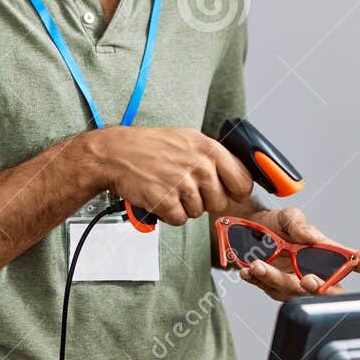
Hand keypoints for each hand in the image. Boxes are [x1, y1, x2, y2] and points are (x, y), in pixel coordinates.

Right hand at [82, 126, 255, 225]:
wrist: (117, 153)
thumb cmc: (151, 147)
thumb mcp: (188, 139)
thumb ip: (214, 158)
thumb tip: (237, 179)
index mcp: (209, 149)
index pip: (243, 182)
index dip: (236, 192)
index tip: (228, 194)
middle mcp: (200, 165)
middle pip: (220, 202)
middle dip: (204, 200)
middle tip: (185, 188)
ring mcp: (183, 184)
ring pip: (198, 212)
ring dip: (183, 206)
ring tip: (168, 188)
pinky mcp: (167, 201)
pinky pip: (179, 220)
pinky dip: (168, 214)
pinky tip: (160, 197)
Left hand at [236, 206, 359, 300]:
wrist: (246, 229)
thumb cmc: (276, 224)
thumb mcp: (288, 217)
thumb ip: (299, 225)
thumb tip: (313, 238)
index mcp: (325, 253)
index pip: (350, 262)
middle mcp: (312, 271)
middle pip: (326, 289)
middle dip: (319, 288)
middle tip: (308, 279)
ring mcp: (291, 282)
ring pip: (290, 290)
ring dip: (275, 279)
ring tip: (259, 264)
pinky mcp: (270, 286)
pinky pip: (266, 288)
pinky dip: (256, 279)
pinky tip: (248, 271)